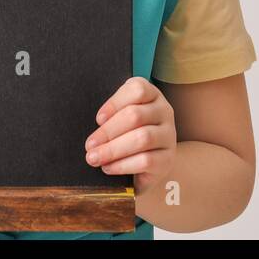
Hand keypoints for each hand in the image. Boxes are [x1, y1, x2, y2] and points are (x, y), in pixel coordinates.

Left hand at [85, 77, 176, 194]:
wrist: (146, 165)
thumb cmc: (126, 133)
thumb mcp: (119, 118)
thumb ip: (109, 115)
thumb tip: (92, 125)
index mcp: (151, 94)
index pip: (138, 90)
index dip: (115, 103)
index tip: (97, 119)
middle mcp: (164, 111)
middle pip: (136, 116)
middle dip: (108, 131)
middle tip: (89, 145)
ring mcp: (168, 135)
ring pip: (142, 138)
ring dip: (113, 149)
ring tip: (94, 158)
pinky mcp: (168, 159)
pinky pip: (146, 160)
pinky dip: (123, 165)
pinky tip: (108, 168)